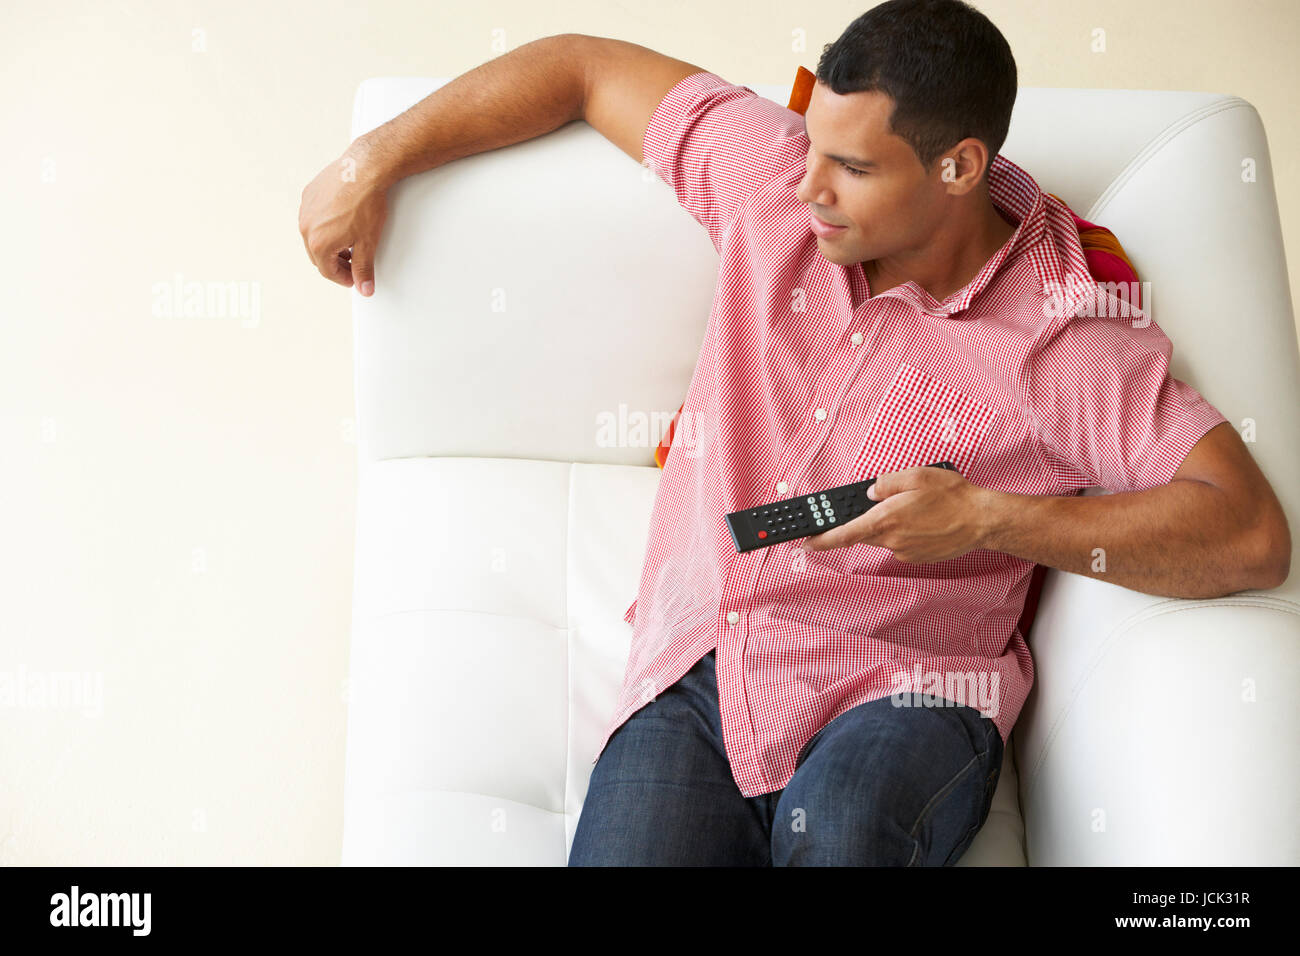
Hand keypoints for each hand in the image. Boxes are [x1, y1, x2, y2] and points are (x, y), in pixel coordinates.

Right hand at [298, 135, 391, 293]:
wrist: (364, 170)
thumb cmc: (366, 204)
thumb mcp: (368, 243)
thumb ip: (364, 269)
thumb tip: (364, 287)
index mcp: (318, 243)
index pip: (328, 271)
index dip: (343, 278)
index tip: (354, 279)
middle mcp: (306, 227)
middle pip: (318, 255)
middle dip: (336, 263)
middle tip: (353, 264)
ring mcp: (305, 209)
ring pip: (314, 236)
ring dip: (329, 243)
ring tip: (349, 242)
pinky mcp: (309, 194)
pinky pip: (314, 216)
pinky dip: (325, 224)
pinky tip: (342, 220)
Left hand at [798, 465, 988, 562]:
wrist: (982, 521)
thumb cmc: (952, 497)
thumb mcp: (916, 476)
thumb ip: (886, 483)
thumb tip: (870, 491)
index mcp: (885, 519)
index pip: (843, 534)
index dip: (821, 540)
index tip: (805, 543)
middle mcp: (891, 540)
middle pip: (864, 532)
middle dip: (867, 519)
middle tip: (888, 505)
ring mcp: (904, 551)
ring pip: (884, 537)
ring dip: (891, 524)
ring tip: (918, 509)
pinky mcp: (917, 557)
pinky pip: (901, 543)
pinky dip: (906, 532)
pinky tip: (926, 520)